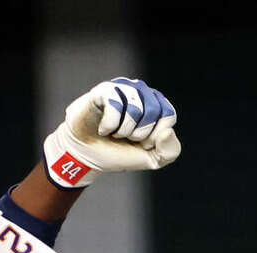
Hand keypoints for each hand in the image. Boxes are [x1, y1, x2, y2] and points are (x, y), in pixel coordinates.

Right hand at [42, 77, 180, 189]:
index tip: (141, 143)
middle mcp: (141, 92)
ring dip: (123, 130)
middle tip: (126, 138)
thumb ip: (169, 151)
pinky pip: (115, 105)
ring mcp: (122, 88)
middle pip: (154, 111)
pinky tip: (103, 128)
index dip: (155, 136)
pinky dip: (109, 125)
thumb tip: (167, 132)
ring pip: (135, 108)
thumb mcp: (151, 159)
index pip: (169, 116)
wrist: (87, 156)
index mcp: (156, 105)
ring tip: (114, 133)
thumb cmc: (118, 153)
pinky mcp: (103, 91)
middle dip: (139, 134)